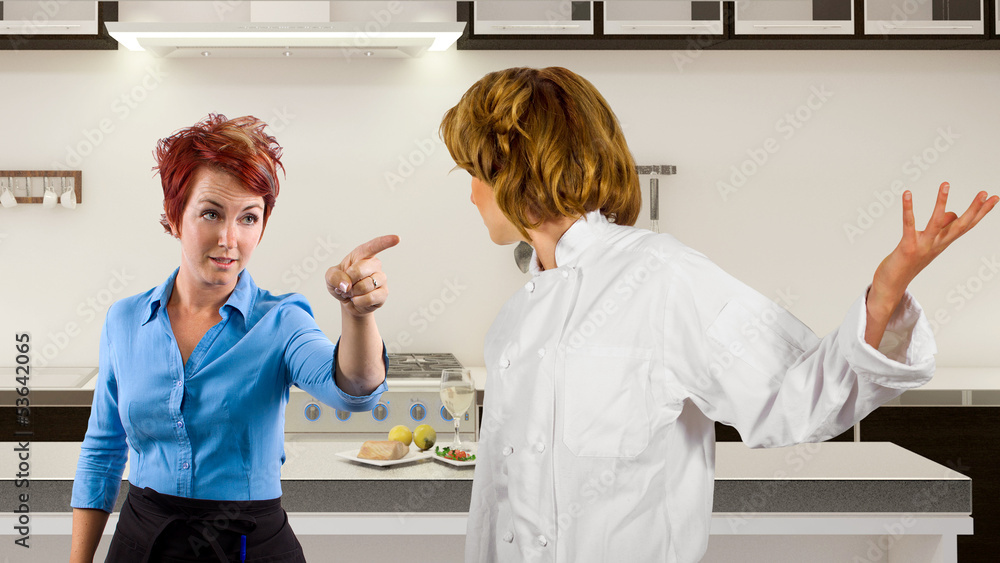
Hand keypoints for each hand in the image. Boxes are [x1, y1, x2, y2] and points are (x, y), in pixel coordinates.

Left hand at [326, 234, 399, 317]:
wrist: (349, 302)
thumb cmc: (341, 284)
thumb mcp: (330, 277)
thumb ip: (334, 276)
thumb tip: (347, 284)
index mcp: (362, 255)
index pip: (374, 246)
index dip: (385, 242)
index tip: (397, 239)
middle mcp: (374, 265)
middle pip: (360, 269)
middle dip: (349, 279)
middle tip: (347, 284)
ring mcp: (381, 279)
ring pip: (365, 285)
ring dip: (354, 292)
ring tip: (354, 292)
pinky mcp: (384, 293)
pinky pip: (370, 298)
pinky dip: (359, 301)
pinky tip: (358, 299)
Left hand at [865, 182, 997, 346]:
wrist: (892, 285)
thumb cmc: (908, 262)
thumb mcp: (927, 243)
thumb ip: (940, 229)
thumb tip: (951, 213)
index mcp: (942, 243)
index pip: (966, 225)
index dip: (981, 213)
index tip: (994, 198)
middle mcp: (936, 245)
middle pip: (959, 225)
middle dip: (973, 209)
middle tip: (984, 192)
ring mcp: (923, 246)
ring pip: (936, 223)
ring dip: (941, 203)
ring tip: (946, 184)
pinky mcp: (907, 247)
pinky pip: (908, 225)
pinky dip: (908, 209)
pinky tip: (907, 194)